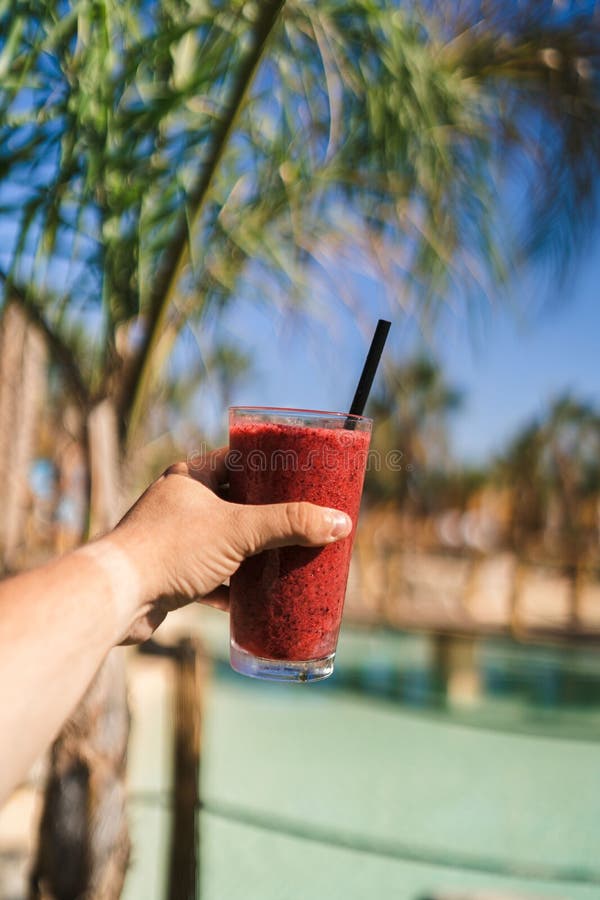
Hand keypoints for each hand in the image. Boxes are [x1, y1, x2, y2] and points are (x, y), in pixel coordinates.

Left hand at [101, 449, 351, 642]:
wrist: (117, 596)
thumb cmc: (171, 548)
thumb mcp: (239, 531)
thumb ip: (289, 524)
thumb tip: (340, 523)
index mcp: (193, 476)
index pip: (241, 459)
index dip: (273, 466)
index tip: (304, 476)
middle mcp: (182, 503)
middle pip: (238, 504)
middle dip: (270, 517)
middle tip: (304, 522)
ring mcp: (175, 539)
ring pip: (226, 542)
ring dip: (254, 553)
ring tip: (289, 558)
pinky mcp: (171, 574)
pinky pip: (213, 576)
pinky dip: (234, 586)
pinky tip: (259, 597)